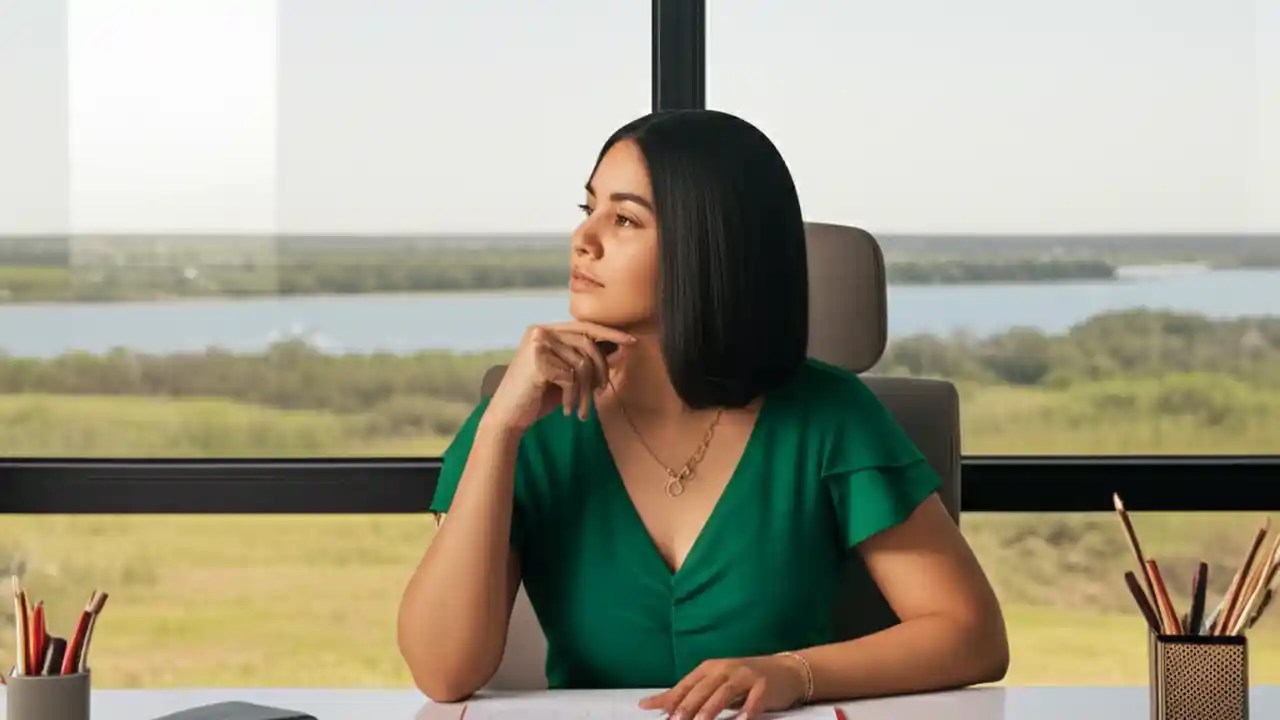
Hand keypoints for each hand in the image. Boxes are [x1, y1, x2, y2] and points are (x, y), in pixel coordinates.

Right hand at [483, 321, 635, 432]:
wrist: (507, 417)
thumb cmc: (536, 397)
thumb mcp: (565, 375)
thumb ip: (585, 359)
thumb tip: (617, 347)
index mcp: (545, 331)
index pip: (584, 326)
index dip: (609, 333)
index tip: (631, 342)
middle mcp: (539, 332)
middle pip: (587, 343)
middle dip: (601, 370)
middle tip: (603, 392)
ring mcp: (537, 344)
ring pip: (582, 364)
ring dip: (587, 392)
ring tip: (583, 410)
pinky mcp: (538, 361)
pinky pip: (571, 378)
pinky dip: (573, 397)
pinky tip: (566, 409)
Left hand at [637, 655, 807, 719]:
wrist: (786, 670)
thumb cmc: (746, 679)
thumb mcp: (716, 682)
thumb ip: (691, 693)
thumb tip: (659, 705)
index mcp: (710, 668)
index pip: (686, 684)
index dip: (670, 698)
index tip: (651, 709)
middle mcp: (725, 669)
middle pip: (702, 689)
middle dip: (686, 706)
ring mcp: (746, 676)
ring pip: (724, 693)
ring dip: (710, 709)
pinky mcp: (764, 686)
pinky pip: (754, 700)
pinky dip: (747, 710)